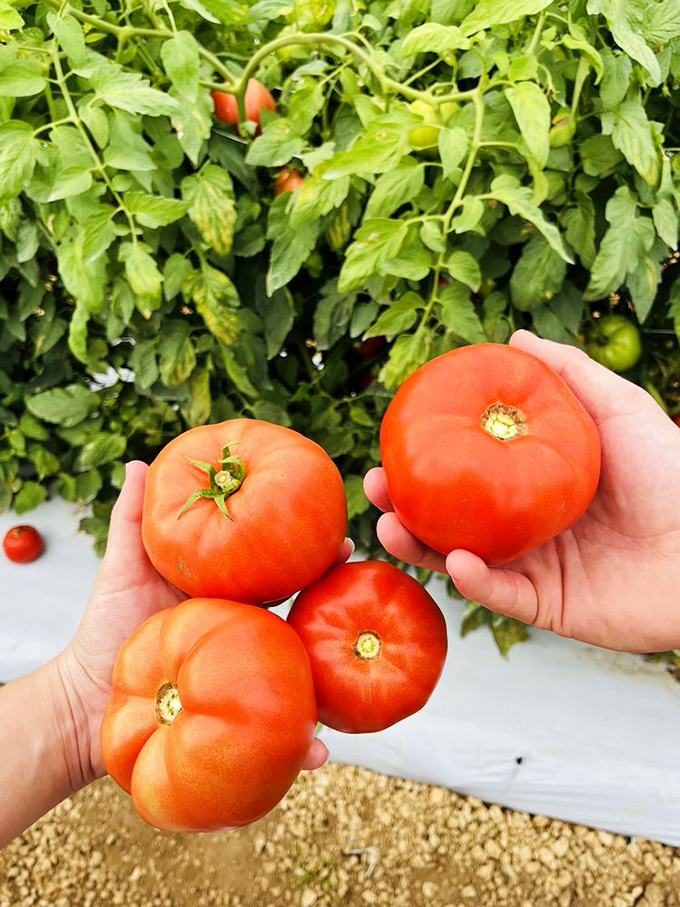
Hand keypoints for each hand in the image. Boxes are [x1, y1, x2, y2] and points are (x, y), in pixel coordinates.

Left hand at [60, 461, 350, 785]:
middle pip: (300, 611)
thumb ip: (133, 518)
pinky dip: (301, 746)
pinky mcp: (239, 716)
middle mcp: (243, 630)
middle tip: (359, 568)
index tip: (336, 532)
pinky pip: (274, 733)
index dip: (307, 551)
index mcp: (226, 595)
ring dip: (335, 673)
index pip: (275, 567)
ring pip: (300, 672)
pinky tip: (319, 753)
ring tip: (361, 664)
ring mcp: (244, 671)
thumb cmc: (105, 629)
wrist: (86, 699)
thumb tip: (138, 462)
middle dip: (335, 594)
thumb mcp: (121, 569)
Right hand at [365, 331, 679, 652]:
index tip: (396, 439)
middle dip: (405, 504)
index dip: (429, 457)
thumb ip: (569, 374)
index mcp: (536, 482)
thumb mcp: (619, 408)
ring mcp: (535, 567)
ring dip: (420, 547)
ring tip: (387, 526)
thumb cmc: (674, 472)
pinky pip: (502, 596)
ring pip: (463, 559)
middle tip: (373, 485)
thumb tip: (517, 337)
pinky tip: (455, 560)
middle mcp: (527, 524)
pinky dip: (475, 581)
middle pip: (452, 517)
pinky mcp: (549, 607)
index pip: (469, 470)